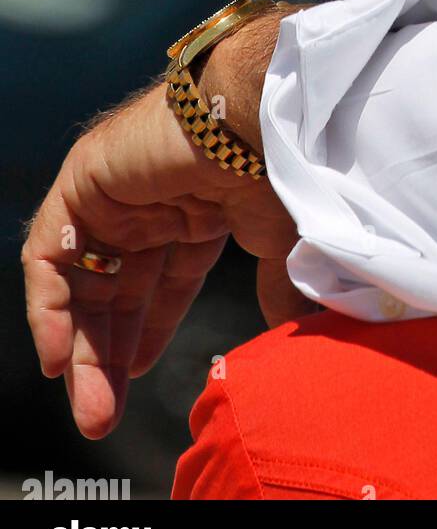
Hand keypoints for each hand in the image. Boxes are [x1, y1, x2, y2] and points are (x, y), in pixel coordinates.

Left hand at [23, 9, 307, 438]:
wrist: (255, 115)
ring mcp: (114, 191)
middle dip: (110, 355)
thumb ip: (280, 286)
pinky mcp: (83, 184)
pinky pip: (50, 257)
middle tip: (105, 414)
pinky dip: (50, 309)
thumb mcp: (281, 242)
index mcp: (196, 205)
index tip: (139, 377)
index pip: (160, 280)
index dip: (149, 331)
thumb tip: (294, 329)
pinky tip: (59, 358)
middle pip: (118, 290)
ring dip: (81, 346)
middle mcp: (150, 199)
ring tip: (91, 405)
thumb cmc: (279, 169)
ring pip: (83, 281)